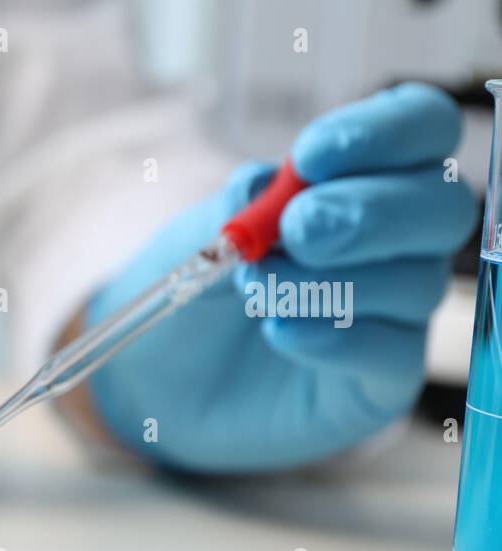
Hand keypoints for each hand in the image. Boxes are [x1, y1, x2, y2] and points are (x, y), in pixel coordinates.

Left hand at [83, 83, 475, 471]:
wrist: (151, 379)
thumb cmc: (191, 292)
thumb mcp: (200, 238)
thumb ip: (243, 204)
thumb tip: (276, 179)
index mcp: (362, 179)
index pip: (421, 128)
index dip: (385, 131)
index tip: (311, 156)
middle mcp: (396, 243)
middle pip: (442, 207)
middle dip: (370, 212)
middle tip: (298, 231)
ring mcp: (396, 313)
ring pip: (417, 283)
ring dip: (330, 281)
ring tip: (255, 288)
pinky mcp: (380, 380)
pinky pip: (394, 353)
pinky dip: (336, 339)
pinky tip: (279, 333)